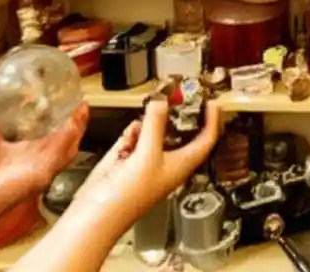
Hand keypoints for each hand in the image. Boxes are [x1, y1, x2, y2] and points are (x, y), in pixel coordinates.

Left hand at [0, 103, 88, 214]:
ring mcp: (43, 170)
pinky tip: (72, 122)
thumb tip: (5, 114)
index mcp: (28, 158)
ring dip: (77, 128)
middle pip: (66, 144)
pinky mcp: (42, 173)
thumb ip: (3, 129)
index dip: (63, 125)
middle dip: (77, 125)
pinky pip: (61, 152)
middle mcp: (39, 165)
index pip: (53, 140)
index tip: (67, 107)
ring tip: (81, 111)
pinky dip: (69, 136)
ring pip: (68, 147)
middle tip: (81, 107)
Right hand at [72, 99, 219, 222]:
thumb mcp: (147, 154)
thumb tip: (162, 102)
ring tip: (148, 114)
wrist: (97, 213)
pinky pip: (133, 136)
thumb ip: (155, 125)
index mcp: (181, 164)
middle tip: (176, 96)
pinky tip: (127, 138)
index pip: (206, 139)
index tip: (212, 103)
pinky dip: (131, 132)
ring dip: (150, 122)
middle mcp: (166, 161)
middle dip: (177, 114)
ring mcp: (146, 159)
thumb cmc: (128, 198)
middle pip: (180, 131)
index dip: (212, 121)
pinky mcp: (127, 158)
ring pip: (155, 130)